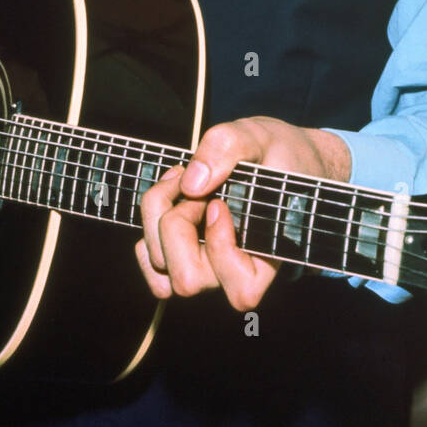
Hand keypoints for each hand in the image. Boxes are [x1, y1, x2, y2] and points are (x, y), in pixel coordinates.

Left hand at [135, 116, 350, 309]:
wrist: (278, 156)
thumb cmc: (276, 153)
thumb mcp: (259, 135)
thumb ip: (228, 148)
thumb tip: (191, 184)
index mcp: (266, 255)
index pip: (241, 290)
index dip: (220, 248)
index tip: (218, 203)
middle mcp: (233, 272)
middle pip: (187, 280)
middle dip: (177, 225)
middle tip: (193, 189)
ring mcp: (206, 267)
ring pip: (162, 275)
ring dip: (156, 224)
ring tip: (178, 186)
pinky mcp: (183, 256)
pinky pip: (149, 261)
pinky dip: (148, 227)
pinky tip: (170, 194)